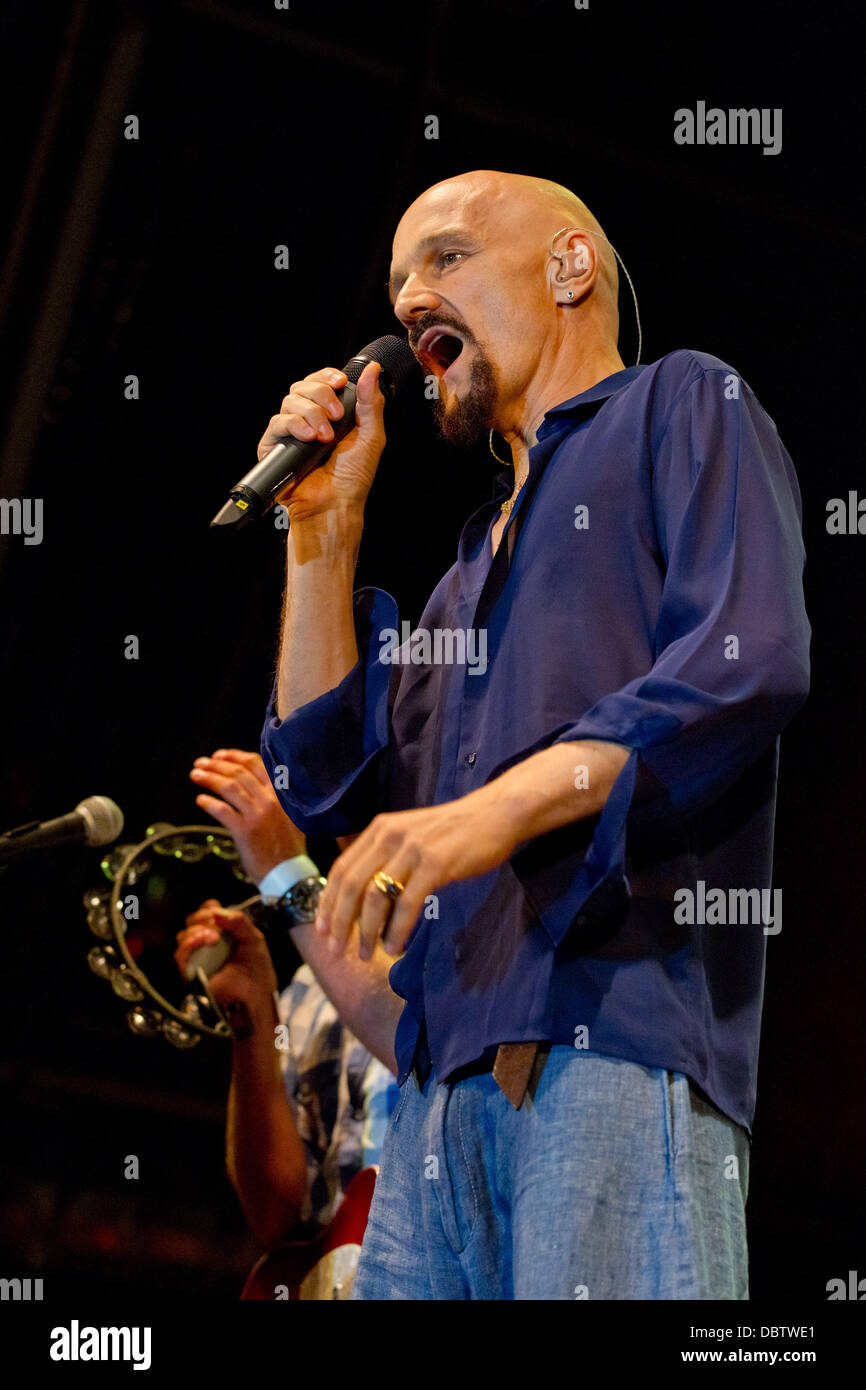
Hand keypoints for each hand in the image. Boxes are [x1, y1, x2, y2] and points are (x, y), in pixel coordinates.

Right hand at [175, 900, 277, 1014]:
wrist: (256, 993)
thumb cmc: (257, 968)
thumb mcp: (253, 938)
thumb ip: (238, 921)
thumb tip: (216, 910)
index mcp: (222, 933)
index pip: (206, 913)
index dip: (209, 908)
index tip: (217, 909)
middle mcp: (207, 944)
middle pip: (192, 921)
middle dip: (201, 917)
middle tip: (215, 923)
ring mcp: (198, 958)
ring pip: (183, 936)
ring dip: (197, 931)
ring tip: (214, 936)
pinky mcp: (190, 973)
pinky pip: (181, 955)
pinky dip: (189, 945)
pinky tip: (202, 941)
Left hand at [189, 748, 304, 883]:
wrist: (289, 874)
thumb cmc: (288, 847)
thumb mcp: (291, 815)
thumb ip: (276, 797)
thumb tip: (255, 782)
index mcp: (280, 793)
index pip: (256, 764)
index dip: (235, 756)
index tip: (219, 755)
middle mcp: (270, 800)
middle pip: (239, 773)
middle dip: (216, 765)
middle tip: (200, 763)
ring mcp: (257, 814)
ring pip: (229, 787)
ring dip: (209, 778)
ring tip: (195, 775)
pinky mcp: (245, 831)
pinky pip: (223, 811)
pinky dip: (209, 803)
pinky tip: (200, 800)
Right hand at [256, 361, 385, 523]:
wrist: (334, 504)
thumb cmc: (353, 478)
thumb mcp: (371, 436)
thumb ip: (371, 402)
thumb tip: (373, 368)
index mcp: (329, 415)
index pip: (320, 381)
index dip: (327, 376)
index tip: (341, 383)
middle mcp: (307, 420)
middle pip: (303, 386)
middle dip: (321, 394)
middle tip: (337, 416)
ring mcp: (290, 432)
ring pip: (290, 401)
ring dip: (312, 414)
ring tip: (325, 438)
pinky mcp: (273, 446)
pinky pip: (278, 422)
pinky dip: (295, 425)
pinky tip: (310, 439)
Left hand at [313, 786, 521, 960]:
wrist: (495, 815)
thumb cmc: (454, 832)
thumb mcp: (411, 835)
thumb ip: (387, 857)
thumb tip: (363, 899)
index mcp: (380, 829)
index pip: (341, 869)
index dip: (328, 902)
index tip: (323, 930)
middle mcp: (390, 836)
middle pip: (352, 885)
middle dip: (340, 922)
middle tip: (338, 951)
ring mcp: (412, 849)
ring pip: (376, 897)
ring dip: (367, 931)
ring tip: (367, 954)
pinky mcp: (435, 864)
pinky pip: (407, 904)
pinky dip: (397, 930)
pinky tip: (395, 947)